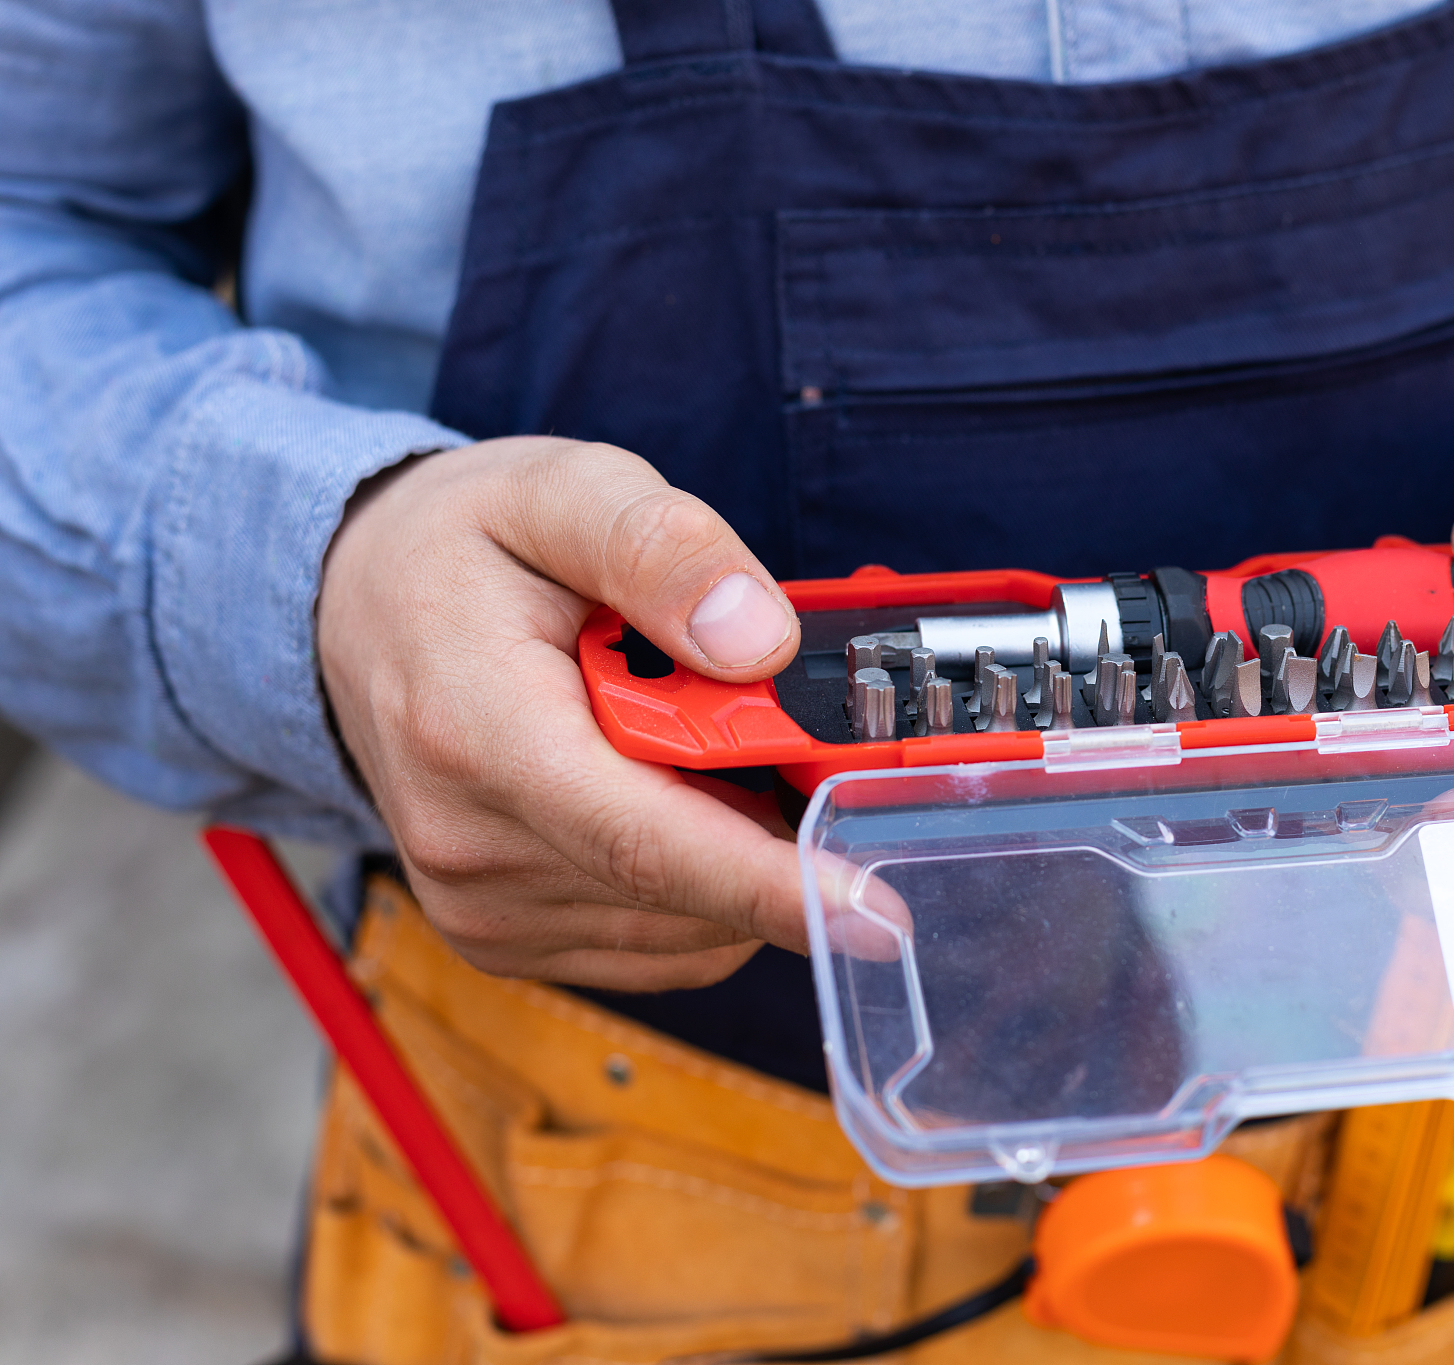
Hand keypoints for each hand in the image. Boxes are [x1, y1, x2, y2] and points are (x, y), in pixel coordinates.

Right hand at [318, 436, 809, 990]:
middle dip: (776, 829)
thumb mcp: (559, 489)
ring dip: (738, 853)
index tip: (875, 912)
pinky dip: (703, 886)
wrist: (354, 607)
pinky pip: (659, 942)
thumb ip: (662, 548)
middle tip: (796, 739)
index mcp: (480, 736)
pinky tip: (678, 794)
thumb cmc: (461, 547)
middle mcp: (471, 848)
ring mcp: (484, 907)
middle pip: (686, 886)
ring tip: (702, 743)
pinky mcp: (505, 937)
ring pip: (686, 925)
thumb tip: (759, 639)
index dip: (770, 883)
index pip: (647, 842)